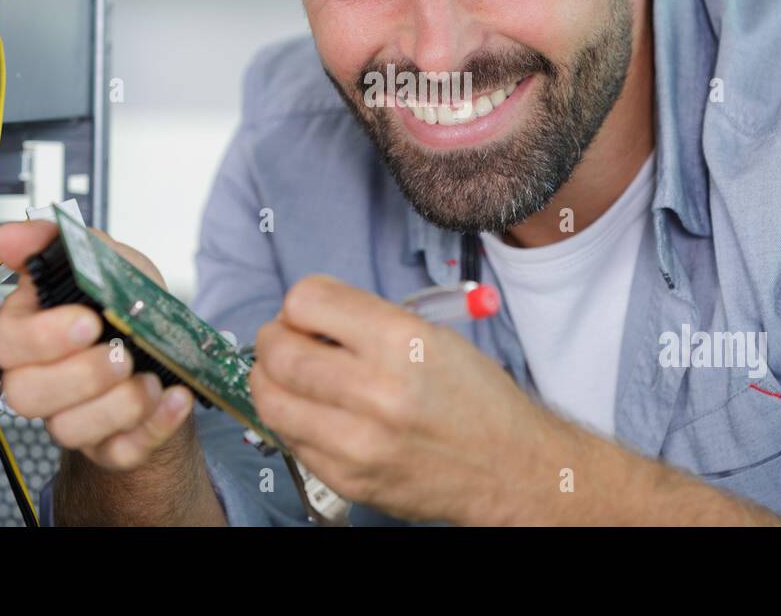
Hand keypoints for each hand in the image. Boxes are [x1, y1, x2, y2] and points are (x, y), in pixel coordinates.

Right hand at [0, 220, 194, 470]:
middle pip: (25, 395)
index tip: (86, 321)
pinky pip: (119, 452)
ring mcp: (71, 418)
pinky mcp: (107, 447)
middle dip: (80, 375)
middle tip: (121, 354)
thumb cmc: (129, 305)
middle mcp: (41, 380)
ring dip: (117, 405)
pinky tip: (174, 398)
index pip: (6, 343)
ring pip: (68, 431)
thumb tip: (6, 236)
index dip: (43, 336)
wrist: (170, 350)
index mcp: (31, 332)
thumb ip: (56, 242)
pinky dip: (153, 427)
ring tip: (151, 378)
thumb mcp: (105, 260)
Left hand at [248, 274, 568, 523]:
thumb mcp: (431, 334)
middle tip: (283, 339)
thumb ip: (365, 321)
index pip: (307, 301)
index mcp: (402, 341)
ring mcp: (358, 443)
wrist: (511, 468)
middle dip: (272, 338)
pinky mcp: (348, 480)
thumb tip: (304, 318)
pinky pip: (290, 441)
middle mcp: (377, 391)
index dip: (300, 302)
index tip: (306, 312)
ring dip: (269, 380)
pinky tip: (312, 413)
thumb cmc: (474, 396)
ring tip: (288, 376)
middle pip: (279, 351)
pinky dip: (292, 420)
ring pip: (271, 401)